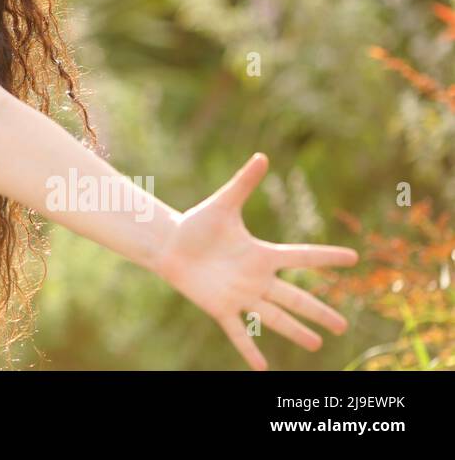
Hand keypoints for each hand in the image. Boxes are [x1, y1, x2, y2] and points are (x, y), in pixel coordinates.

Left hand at [153, 153, 358, 369]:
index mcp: (261, 254)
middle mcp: (256, 278)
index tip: (354, 257)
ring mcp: (240, 296)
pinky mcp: (220, 308)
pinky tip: (262, 369)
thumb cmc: (197, 224)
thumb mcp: (223, 204)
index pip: (301, 256)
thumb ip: (243, 184)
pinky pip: (238, 333)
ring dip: (294, 331)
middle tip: (343, 326)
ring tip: (317, 345)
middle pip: (294, 297)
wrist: (170, 244)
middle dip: (318, 311)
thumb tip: (262, 157)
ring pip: (273, 318)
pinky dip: (250, 350)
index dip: (326, 257)